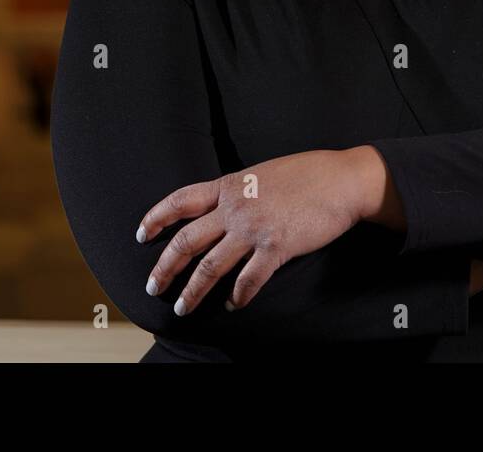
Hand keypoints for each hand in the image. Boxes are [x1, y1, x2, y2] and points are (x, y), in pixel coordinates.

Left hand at [136, 150, 364, 316]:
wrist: (341, 180)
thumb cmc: (307, 174)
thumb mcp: (262, 173)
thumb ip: (239, 191)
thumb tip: (224, 206)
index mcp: (230, 185)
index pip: (180, 200)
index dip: (156, 217)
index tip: (141, 234)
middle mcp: (235, 207)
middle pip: (187, 241)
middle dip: (165, 267)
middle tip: (152, 286)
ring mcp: (254, 229)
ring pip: (211, 266)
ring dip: (193, 291)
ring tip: (182, 308)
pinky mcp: (276, 248)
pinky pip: (248, 280)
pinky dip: (238, 296)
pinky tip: (232, 304)